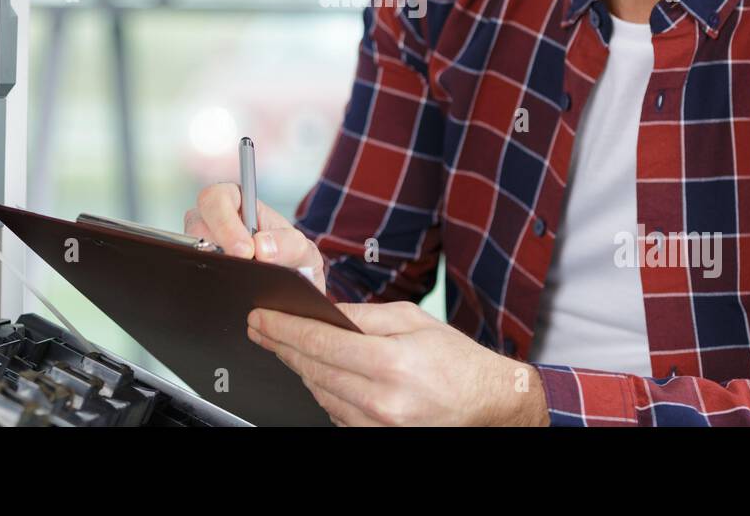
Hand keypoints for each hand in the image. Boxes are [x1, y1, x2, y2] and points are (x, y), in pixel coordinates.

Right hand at [184, 182, 326, 294]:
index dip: (224, 221)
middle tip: (240, 266)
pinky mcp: (199, 272)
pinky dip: (207, 284)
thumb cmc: (294, 260)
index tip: (246, 250)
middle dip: (215, 245)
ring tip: (237, 282)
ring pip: (189, 251)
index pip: (216, 197)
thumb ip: (289, 244)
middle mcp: (214, 223)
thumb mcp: (303, 251)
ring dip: (211, 266)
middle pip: (195, 224)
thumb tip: (262, 247)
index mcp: (238, 204)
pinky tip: (228, 294)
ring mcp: (203, 247)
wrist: (291, 293)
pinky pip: (192, 275)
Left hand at [246, 300, 549, 425]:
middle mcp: (381, 400)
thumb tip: (324, 310)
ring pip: (319, 393)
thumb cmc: (457, 361)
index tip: (261, 317)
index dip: (284, 328)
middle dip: (282, 345)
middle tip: (260, 329)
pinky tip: (319, 374)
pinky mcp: (375, 439)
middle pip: (312, 369)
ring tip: (285, 347)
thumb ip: (366, 316)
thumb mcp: (414, 320)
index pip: (320, 342)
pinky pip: (335, 413)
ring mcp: (377, 427)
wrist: (489, 404)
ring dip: (300, 368)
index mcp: (391, 362)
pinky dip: (324, 391)